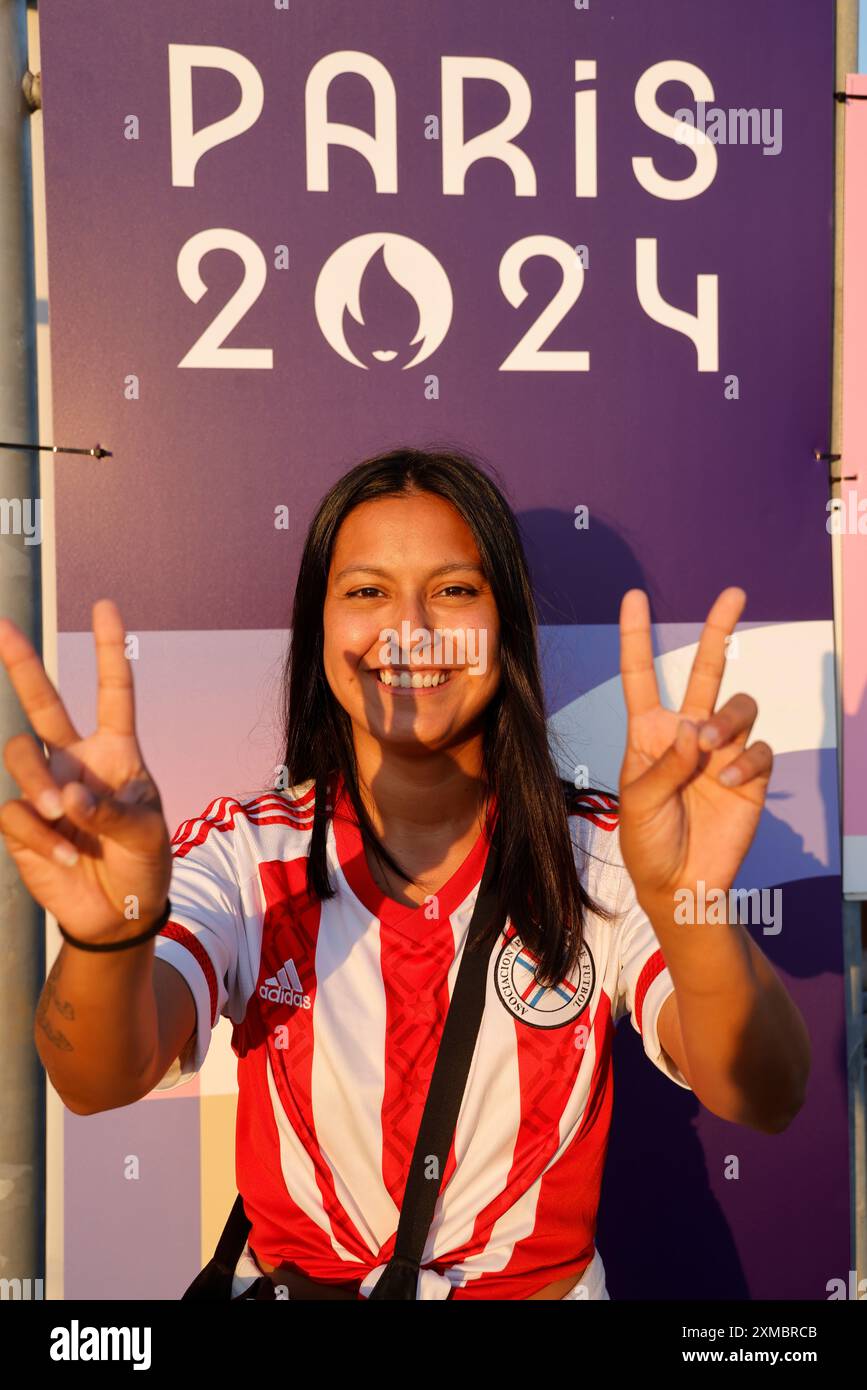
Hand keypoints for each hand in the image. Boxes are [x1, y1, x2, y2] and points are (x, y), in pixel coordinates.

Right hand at [0, 600, 171, 942]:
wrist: (121, 913)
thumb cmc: (143, 863)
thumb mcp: (146, 835)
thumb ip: (110, 812)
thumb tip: (68, 794)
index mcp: (116, 752)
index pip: (113, 693)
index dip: (110, 650)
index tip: (105, 607)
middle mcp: (74, 759)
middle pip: (42, 703)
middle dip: (22, 664)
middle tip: (2, 626)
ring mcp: (45, 788)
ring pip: (19, 755)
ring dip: (38, 781)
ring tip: (64, 813)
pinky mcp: (22, 822)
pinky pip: (14, 811)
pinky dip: (39, 833)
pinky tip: (64, 856)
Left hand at [617, 587, 771, 914]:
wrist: (679, 885)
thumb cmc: (647, 842)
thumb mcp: (639, 802)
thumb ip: (665, 764)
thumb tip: (697, 730)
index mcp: (649, 733)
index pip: (641, 675)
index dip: (636, 637)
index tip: (634, 596)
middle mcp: (687, 733)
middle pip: (707, 670)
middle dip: (719, 629)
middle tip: (733, 594)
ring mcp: (721, 752)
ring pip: (740, 706)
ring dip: (728, 719)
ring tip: (710, 748)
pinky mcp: (749, 776)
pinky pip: (758, 751)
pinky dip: (743, 763)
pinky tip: (725, 784)